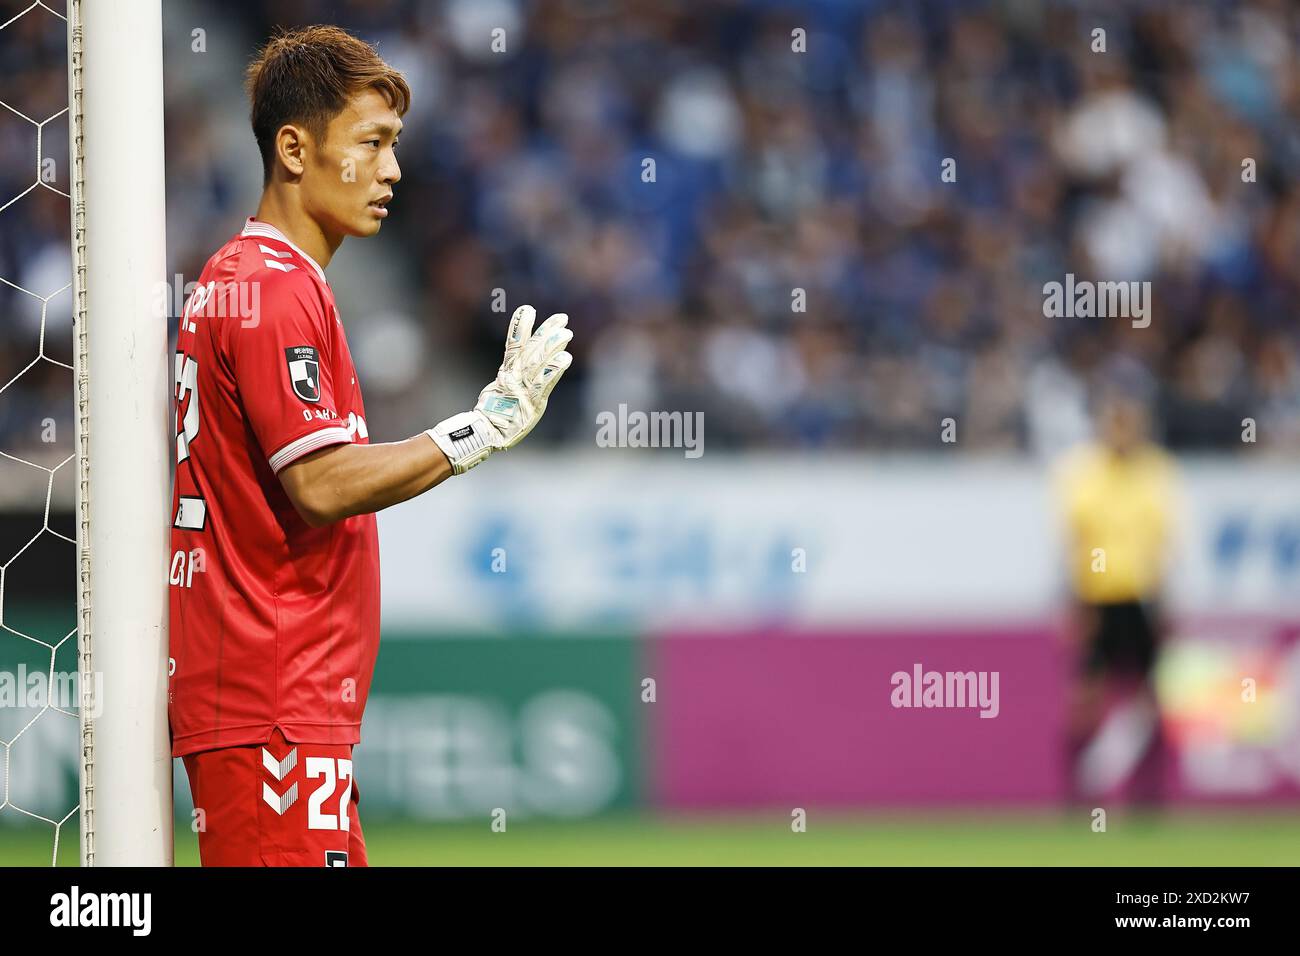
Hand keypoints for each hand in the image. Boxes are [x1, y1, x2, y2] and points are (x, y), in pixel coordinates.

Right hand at [427, 305, 573, 473]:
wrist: (486, 433)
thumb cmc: (493, 415)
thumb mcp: (499, 389)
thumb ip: (508, 375)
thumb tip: (512, 363)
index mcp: (507, 372)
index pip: (514, 343)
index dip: (520, 325)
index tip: (528, 309)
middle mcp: (514, 376)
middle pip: (532, 349)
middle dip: (547, 331)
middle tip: (562, 318)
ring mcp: (522, 387)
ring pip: (538, 362)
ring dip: (552, 346)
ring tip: (566, 332)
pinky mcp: (532, 401)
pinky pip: (545, 381)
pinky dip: (555, 368)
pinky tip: (566, 357)